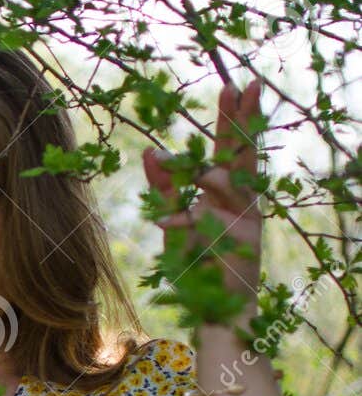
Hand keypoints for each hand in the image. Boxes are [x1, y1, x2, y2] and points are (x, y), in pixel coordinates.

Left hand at [142, 78, 264, 316]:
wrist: (215, 310)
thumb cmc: (197, 263)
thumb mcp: (175, 218)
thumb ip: (164, 187)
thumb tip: (150, 151)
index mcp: (228, 190)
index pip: (232, 146)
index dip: (234, 117)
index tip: (235, 84)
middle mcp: (241, 200)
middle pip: (242, 153)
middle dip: (241, 121)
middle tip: (241, 85)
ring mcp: (244, 220)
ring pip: (228, 185)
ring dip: (206, 175)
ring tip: (180, 165)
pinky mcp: (239, 245)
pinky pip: (208, 225)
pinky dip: (185, 222)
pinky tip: (167, 223)